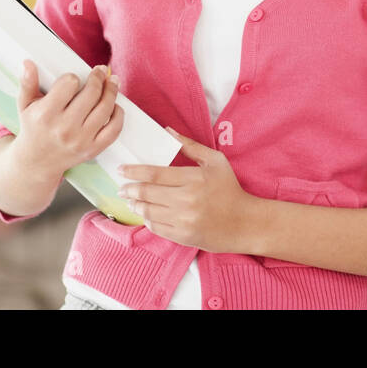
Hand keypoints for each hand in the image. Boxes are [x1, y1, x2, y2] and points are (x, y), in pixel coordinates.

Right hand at [14, 59, 124, 180]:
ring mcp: (80, 140)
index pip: (69, 83)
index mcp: (46, 114)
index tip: (74, 78)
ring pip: (105, 108)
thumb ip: (27, 83)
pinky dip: (118, 115)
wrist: (36, 162)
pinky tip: (115, 105)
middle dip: (98, 77)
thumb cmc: (33, 128)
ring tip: (112, 82)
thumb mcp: (25, 105)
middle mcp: (64, 128)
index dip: (73, 77)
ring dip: (112, 90)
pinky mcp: (92, 150)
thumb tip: (28, 63)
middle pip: (91, 93)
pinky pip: (114, 130)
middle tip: (101, 70)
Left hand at [117, 128, 257, 253]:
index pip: (154, 174)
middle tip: (121, 187)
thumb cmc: (229, 188)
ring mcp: (184, 221)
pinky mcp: (183, 237)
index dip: (134, 171)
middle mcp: (186, 200)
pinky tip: (145, 214)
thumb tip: (168, 130)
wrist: (245, 223)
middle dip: (129, 189)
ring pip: (148, 212)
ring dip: (136, 205)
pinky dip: (147, 220)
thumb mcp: (215, 161)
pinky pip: (157, 228)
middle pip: (147, 193)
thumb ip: (190, 146)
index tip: (122, 170)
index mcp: (193, 179)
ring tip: (130, 200)